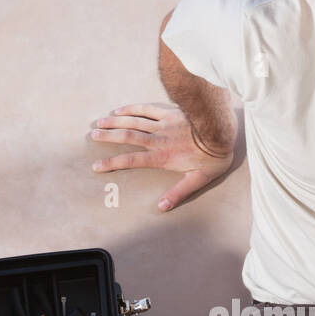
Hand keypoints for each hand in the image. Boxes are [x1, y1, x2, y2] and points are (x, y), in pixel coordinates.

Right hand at [89, 104, 233, 210]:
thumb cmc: (213, 157)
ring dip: (115, 121)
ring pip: (133, 121)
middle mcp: (158, 139)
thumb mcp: (199, 180)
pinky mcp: (169, 113)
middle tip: (92, 136)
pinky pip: (146, 109)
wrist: (222, 129)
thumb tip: (162, 207)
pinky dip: (131, 108)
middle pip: (127, 136)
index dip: (113, 163)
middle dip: (108, 136)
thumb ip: (179, 193)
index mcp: (162, 157)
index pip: (132, 161)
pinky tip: (120, 109)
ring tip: (98, 122)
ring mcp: (163, 124)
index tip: (97, 166)